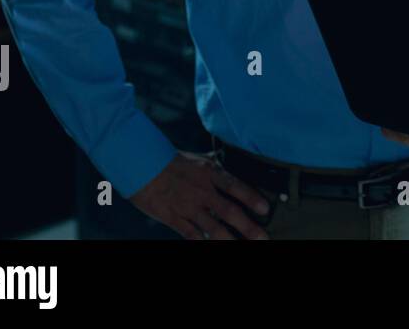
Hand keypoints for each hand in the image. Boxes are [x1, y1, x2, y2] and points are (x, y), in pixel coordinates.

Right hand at [129, 150, 270, 239]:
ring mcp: (188, 206)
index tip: (266, 208)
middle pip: (229, 211)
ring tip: (243, 247)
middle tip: (263, 237)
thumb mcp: (198, 159)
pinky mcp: (174, 218)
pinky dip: (204, 242)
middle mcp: (202, 191)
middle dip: (248, 227)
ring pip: (214, 227)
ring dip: (230, 240)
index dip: (252, 198)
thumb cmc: (171, 162)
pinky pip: (192, 234)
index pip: (236, 186)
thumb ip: (216, 168)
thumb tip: (232, 168)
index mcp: (210, 173)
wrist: (142, 167)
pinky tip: (214, 247)